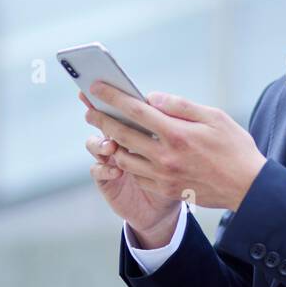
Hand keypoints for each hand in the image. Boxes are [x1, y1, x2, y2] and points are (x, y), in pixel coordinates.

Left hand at [80, 83, 266, 212]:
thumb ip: (180, 106)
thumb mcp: (214, 118)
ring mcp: (163, 177)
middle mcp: (165, 157)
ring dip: (113, 144)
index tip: (96, 88)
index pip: (135, 111)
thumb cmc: (235, 148)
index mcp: (177, 134)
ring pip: (124, 158)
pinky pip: (137, 175)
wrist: (248, 188)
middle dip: (101, 119)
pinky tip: (130, 153)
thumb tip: (152, 97)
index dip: (112, 97)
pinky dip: (130, 162)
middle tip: (88, 109)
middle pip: (122, 134)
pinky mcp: (166, 190)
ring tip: (108, 132)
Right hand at [82, 104, 182, 236]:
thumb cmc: (192, 167)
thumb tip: (152, 98)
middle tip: (93, 110)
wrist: (185, 203)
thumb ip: (177, 115)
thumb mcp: (190, 139)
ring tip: (111, 146)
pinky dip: (103, 169)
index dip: (112, 96)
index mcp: (142, 128)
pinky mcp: (109, 182)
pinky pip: (99, 172)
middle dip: (98, 115)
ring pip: (96, 145)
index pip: (125, 107)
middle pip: (105, 123)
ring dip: (99, 143)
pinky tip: (115, 170)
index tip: (100, 84)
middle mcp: (124, 141)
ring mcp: (113, 160)